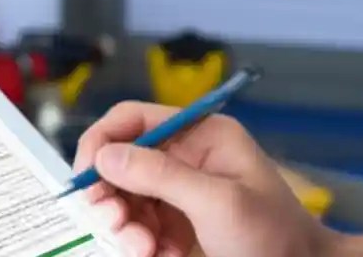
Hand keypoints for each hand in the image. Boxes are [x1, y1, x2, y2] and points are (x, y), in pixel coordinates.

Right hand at [72, 101, 337, 256]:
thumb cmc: (276, 238)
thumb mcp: (218, 202)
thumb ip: (159, 175)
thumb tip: (105, 156)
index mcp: (201, 136)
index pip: (133, 120)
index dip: (102, 142)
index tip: (86, 176)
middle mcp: (185, 159)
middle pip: (120, 162)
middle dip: (110, 194)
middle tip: (113, 223)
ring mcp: (179, 194)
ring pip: (123, 199)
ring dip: (123, 225)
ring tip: (141, 249)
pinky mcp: (176, 226)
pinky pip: (137, 227)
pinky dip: (136, 244)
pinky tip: (155, 256)